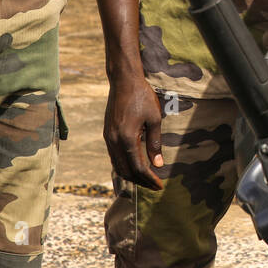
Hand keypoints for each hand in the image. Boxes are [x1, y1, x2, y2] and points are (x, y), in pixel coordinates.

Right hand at [104, 74, 164, 189]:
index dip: (150, 179)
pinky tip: (135, 165)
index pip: (138, 168)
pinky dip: (124, 165)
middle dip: (140, 181)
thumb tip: (158, 165)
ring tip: (146, 178)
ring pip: (118, 165)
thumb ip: (155, 143)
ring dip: (131, 175)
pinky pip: (114, 156)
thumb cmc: (142, 97)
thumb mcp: (154, 119)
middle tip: (154, 185)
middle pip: (126, 171)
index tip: (160, 186)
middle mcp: (114, 141)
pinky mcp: (107, 133)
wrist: (124, 81)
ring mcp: (108, 138)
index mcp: (127, 139)